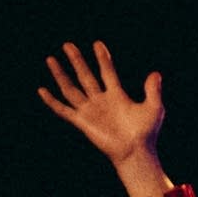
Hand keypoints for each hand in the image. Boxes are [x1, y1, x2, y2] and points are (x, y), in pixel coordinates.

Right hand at [37, 40, 164, 168]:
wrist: (135, 152)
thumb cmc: (146, 133)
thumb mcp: (153, 109)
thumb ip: (153, 91)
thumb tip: (156, 73)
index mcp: (117, 96)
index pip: (107, 72)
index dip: (103, 59)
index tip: (97, 44)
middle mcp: (101, 101)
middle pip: (85, 76)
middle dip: (77, 61)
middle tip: (67, 44)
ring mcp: (90, 111)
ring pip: (71, 89)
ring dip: (60, 75)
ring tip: (51, 59)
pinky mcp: (82, 122)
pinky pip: (64, 110)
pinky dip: (52, 101)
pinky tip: (42, 90)